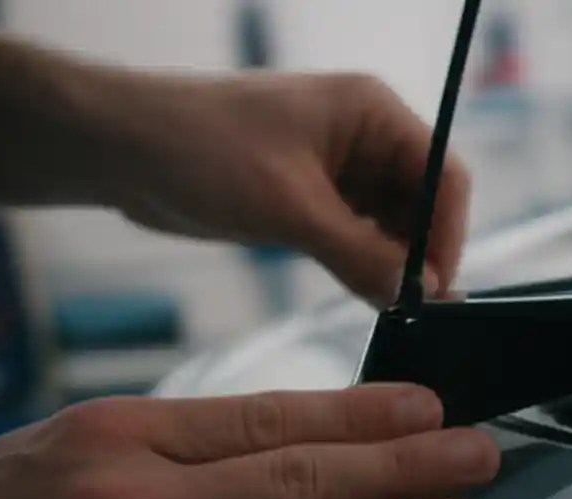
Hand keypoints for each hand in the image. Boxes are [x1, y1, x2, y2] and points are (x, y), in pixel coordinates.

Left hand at [98, 71, 470, 306]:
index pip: (445, 175)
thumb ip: (361, 254)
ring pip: (392, 225)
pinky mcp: (310, 198)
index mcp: (372, 113)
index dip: (450, 234)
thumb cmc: (202, 151)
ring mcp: (338, 169)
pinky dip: (363, 265)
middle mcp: (365, 137)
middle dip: (422, 254)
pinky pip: (357, 236)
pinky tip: (363, 294)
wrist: (121, 148)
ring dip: (393, 264)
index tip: (438, 291)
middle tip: (415, 311)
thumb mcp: (290, 208)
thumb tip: (418, 295)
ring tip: (389, 308)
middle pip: (425, 202)